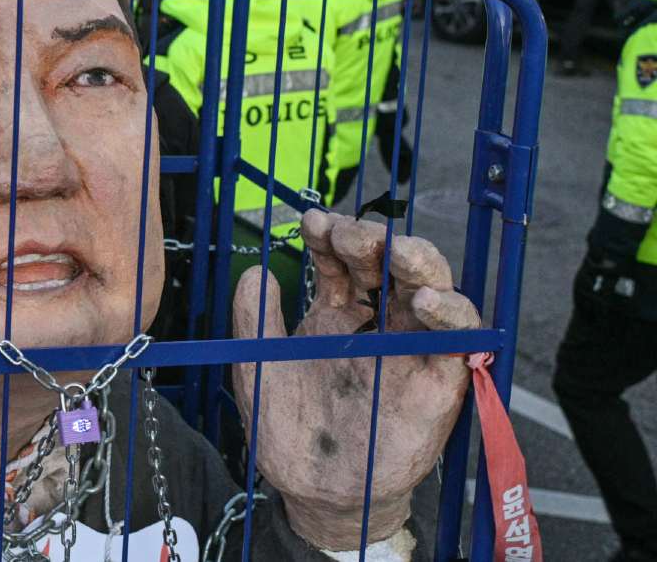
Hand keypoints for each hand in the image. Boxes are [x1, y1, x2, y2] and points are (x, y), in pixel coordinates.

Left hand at [232, 211, 479, 550]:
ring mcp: (410, 347)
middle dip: (373, 238)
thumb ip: (254, 318)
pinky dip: (450, 312)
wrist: (314, 492)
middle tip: (349, 234)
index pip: (343, 258)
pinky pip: (460, 338)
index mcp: (337, 312)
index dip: (331, 235)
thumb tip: (255, 270)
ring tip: (396, 251)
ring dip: (419, 261)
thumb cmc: (289, 429)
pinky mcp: (439, 380)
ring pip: (432, 287)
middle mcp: (377, 323)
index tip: (312, 221)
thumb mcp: (257, 365)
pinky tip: (424, 300)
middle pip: (389, 263)